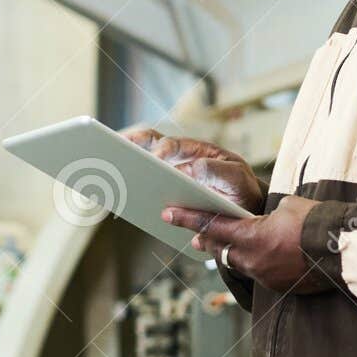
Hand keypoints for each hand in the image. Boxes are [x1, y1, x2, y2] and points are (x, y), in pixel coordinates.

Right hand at [125, 127, 263, 214]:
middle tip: (113, 153)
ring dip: (126, 169)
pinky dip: (133, 192)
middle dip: (129, 145)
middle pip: (148, 144)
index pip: (170, 144)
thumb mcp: (237, 178)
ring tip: (108, 179)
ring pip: (144, 166)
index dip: (158, 151)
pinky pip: (148, 192)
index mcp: (196, 150)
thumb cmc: (243, 191)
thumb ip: (216, 171)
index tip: (152, 163)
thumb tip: (184, 171)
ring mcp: (172, 176)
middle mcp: (180, 158)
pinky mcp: (169, 196)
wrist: (247, 213)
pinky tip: (122, 202)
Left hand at [163, 196, 332, 294]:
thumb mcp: (288, 206)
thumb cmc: (318, 222)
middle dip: (208, 240)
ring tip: (224, 245)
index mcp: (252, 236)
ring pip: (239, 263)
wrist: (345, 251)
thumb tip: (265, 220)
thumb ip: (267, 213)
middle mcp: (254, 260)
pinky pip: (259, 273)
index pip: (212, 225)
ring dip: (231, 252)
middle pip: (221, 249)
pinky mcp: (280, 286)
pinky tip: (261, 256)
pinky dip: (255, 263)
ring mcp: (266, 277)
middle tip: (194, 235)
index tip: (167, 213)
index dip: (188, 218)